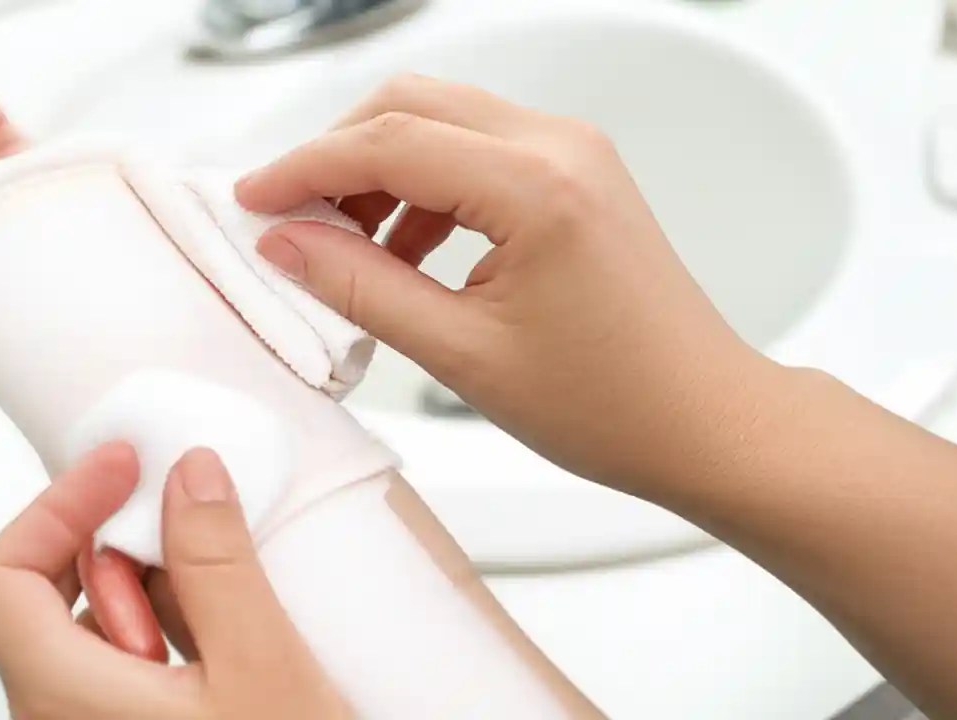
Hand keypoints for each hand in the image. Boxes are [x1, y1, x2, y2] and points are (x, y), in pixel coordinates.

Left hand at [0, 443, 349, 718]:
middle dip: (121, 553)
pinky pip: (121, 671)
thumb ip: (218, 564)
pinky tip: (226, 649)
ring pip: (91, 635)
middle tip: (189, 535)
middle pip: (45, 599)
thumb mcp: (264, 670)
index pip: (4, 576)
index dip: (58, 504)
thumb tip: (189, 478)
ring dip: (151, 595)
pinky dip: (166, 635)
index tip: (123, 468)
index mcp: (63, 702)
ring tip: (226, 612)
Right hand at [236, 74, 782, 496]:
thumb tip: (288, 244)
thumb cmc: (612, 403)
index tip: (252, 201)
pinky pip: (477, 155)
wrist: (705, 420)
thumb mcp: (462, 355)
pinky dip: (425, 190)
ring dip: (380, 173)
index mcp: (536, 185)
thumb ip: (362, 289)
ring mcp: (574, 155)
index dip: (304, 168)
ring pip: (442, 123)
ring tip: (344, 249)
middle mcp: (560, 147)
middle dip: (337, 158)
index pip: (387, 142)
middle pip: (410, 106)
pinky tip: (402, 253)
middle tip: (290, 220)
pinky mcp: (576, 177)